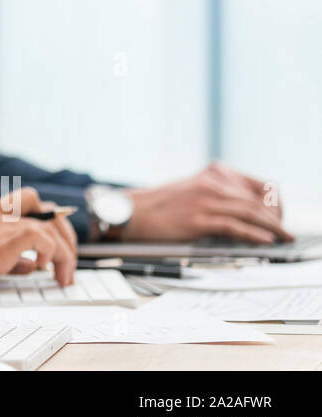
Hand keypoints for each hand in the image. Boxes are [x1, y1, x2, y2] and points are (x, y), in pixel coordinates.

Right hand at [0, 188, 77, 285]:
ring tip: (63, 275)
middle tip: (67, 259)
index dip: (48, 217)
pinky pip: (42, 238)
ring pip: (49, 223)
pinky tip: (41, 271)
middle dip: (64, 232)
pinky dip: (52, 254)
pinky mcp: (1, 240)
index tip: (56, 241)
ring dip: (65, 250)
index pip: (28, 200)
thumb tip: (30, 266)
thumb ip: (3, 256)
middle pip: (45, 206)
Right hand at [126, 163, 291, 243]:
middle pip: (255, 201)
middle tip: (286, 232)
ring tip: (284, 238)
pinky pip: (234, 226)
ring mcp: (203, 201)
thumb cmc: (157, 206)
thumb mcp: (189, 192)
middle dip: (276, 218)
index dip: (272, 203)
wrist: (130, 212)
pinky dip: (253, 234)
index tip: (279, 216)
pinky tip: (265, 241)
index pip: (254, 186)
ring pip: (249, 212)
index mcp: (210, 176)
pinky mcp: (197, 219)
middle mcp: (210, 184)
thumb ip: (214, 195)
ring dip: (272, 227)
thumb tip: (240, 211)